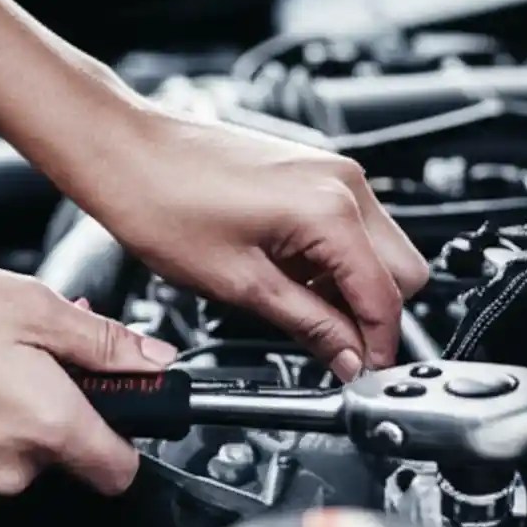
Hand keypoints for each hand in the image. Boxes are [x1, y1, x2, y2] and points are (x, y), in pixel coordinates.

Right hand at [0, 256, 177, 503]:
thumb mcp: (25, 304)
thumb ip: (102, 340)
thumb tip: (151, 360)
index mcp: (48, 427)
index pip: (121, 470)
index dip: (127, 433)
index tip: (115, 402)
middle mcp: (8, 471)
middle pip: (61, 454)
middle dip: (55, 403)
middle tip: (27, 350)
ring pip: (12, 455)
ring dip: (9, 411)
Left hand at [77, 111, 427, 378]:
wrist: (125, 152)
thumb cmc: (162, 203)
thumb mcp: (240, 285)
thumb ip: (309, 324)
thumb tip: (349, 357)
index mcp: (330, 209)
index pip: (386, 297)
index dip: (378, 346)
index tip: (362, 374)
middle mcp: (342, 182)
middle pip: (402, 270)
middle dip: (374, 314)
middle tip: (332, 347)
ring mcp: (329, 171)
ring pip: (379, 248)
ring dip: (352, 287)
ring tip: (297, 307)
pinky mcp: (311, 170)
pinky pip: (351, 225)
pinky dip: (334, 260)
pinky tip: (289, 275)